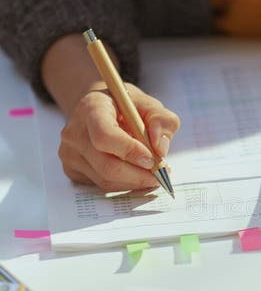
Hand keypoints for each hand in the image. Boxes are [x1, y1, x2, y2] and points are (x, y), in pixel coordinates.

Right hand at [58, 82, 179, 190]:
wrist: (100, 109)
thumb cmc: (126, 106)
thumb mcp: (149, 104)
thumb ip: (161, 121)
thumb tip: (160, 149)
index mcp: (91, 108)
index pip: (104, 135)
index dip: (130, 151)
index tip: (153, 159)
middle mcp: (74, 131)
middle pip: (107, 165)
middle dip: (139, 175)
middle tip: (161, 174)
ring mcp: (69, 153)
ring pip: (106, 180)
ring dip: (135, 182)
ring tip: (152, 173)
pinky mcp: (71, 169)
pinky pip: (101, 186)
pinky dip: (124, 184)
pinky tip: (135, 174)